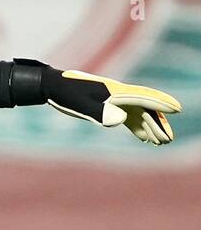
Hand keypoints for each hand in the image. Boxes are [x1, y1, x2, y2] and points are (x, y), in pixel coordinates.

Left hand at [18, 58, 181, 144]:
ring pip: (139, 114)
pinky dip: (137, 127)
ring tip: (160, 142)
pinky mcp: (107, 106)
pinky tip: (143, 138)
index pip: (144, 98)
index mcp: (116, 92)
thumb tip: (122, 120)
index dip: (161, 104)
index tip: (177, 109)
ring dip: (150, 127)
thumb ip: (100, 112)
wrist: (53, 86)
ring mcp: (114, 100)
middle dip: (158, 123)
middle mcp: (119, 95)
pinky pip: (128, 117)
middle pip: (145, 108)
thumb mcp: (80, 105)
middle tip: (168, 140)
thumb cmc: (66, 94)